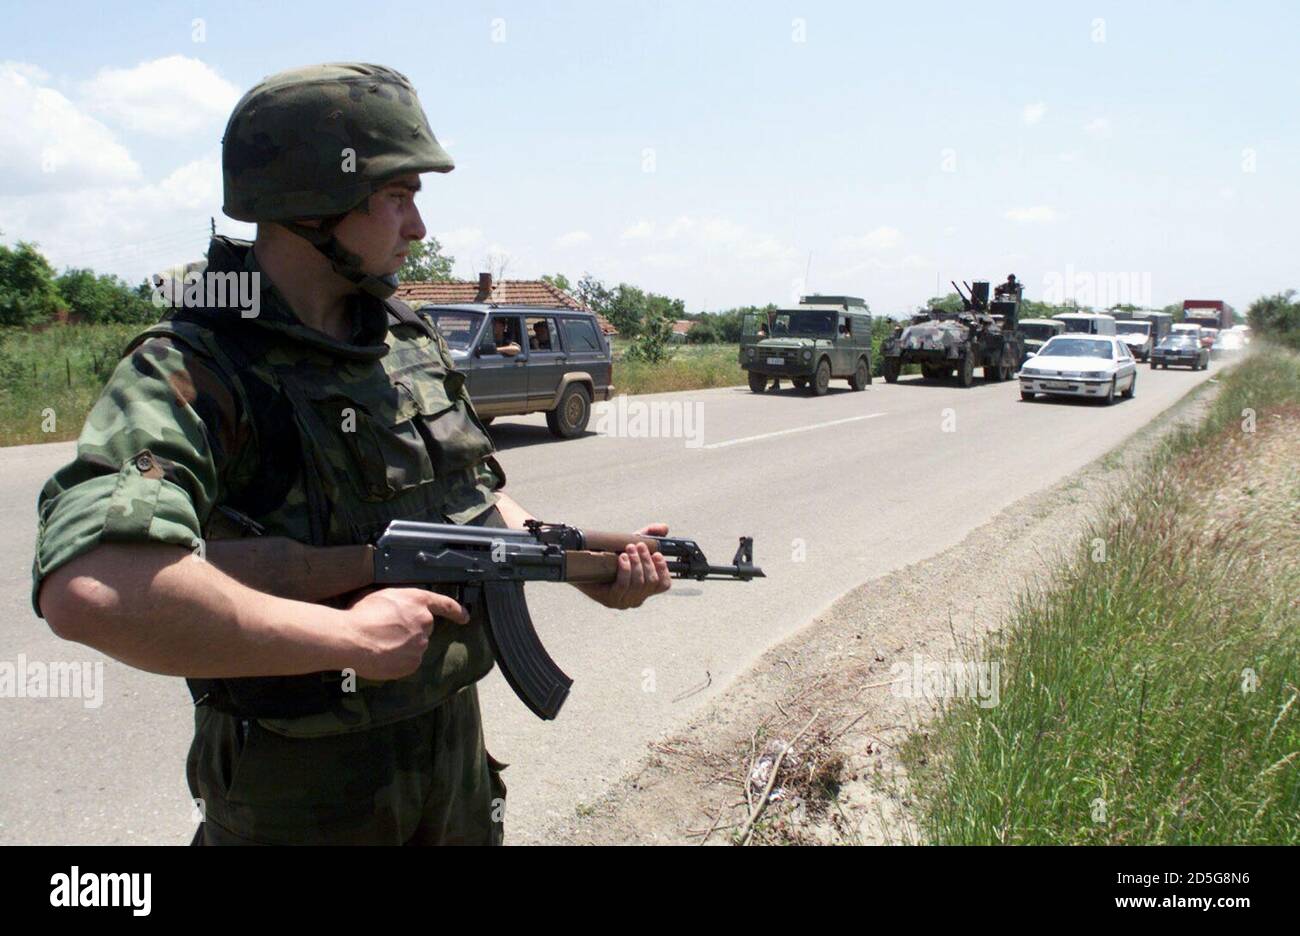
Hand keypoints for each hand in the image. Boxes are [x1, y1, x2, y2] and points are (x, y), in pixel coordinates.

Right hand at [341, 587, 468, 679]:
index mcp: (418, 601)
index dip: (456, 611)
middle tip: (386, 630)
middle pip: (424, 627)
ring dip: (403, 645)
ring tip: (380, 643)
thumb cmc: (361, 614)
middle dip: (410, 629)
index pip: (444, 604)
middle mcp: (424, 622)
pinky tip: (382, 655)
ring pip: (415, 646)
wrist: (352, 640)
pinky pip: (408, 661)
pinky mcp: (413, 663)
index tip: (464, 617)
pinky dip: (398, 660)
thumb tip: (396, 610)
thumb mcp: (382, 596)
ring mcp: (420, 644)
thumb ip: (398, 602)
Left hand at [574, 524, 671, 609]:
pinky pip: (623, 585)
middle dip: (646, 561)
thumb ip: (649, 535)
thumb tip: (664, 528)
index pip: (663, 585)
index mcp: (645, 589)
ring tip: (629, 549)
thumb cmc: (609, 556)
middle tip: (639, 546)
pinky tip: (621, 559)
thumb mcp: (632, 543)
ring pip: (638, 583)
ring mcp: (623, 601)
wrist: (583, 564)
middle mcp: (637, 598)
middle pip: (651, 581)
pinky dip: (625, 570)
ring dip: (636, 563)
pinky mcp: (610, 600)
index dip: (663, 569)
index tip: (657, 553)